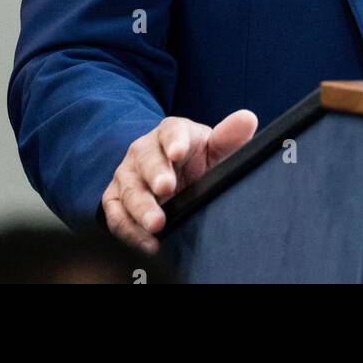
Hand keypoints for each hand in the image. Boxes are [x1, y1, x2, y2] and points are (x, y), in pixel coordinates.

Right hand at [101, 109, 257, 253]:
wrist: (179, 180)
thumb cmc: (200, 161)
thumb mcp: (217, 150)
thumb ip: (230, 137)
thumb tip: (247, 119)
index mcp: (172, 132)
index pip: (172, 132)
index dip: (175, 141)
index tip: (179, 152)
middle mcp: (145, 150)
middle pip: (146, 159)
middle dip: (156, 174)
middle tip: (166, 188)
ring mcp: (128, 174)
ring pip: (129, 188)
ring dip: (141, 207)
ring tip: (157, 224)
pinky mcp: (115, 198)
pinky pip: (116, 213)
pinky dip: (128, 229)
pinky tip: (147, 243)